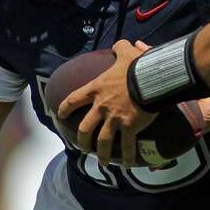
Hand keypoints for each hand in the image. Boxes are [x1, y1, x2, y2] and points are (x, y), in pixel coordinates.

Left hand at [57, 40, 156, 167]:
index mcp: (97, 89)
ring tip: (102, 162)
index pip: (74, 99)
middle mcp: (101, 107)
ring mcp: (114, 119)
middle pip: (85, 128)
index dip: (65, 108)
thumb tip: (121, 44)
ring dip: (101, 153)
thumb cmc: (137, 66)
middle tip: (83, 147)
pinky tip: (128, 165)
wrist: (150, 79)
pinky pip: (127, 146)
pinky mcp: (129, 127)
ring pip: (103, 141)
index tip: (60, 114)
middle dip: (82, 140)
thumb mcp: (127, 52)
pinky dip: (127, 156)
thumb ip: (121, 47)